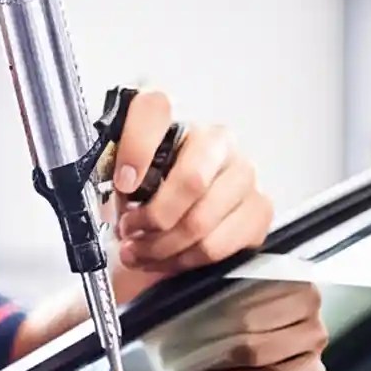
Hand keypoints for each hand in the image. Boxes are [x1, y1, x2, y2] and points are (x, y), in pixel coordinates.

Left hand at [108, 90, 272, 279]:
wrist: (167, 228)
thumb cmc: (142, 199)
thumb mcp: (116, 180)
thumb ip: (112, 170)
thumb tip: (121, 186)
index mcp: (175, 118)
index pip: (155, 109)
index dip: (137, 148)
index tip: (124, 184)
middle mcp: (216, 138)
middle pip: (192, 180)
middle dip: (154, 217)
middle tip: (130, 230)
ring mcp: (243, 173)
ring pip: (202, 221)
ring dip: (163, 247)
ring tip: (142, 252)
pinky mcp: (258, 210)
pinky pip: (218, 246)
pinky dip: (185, 261)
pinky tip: (169, 259)